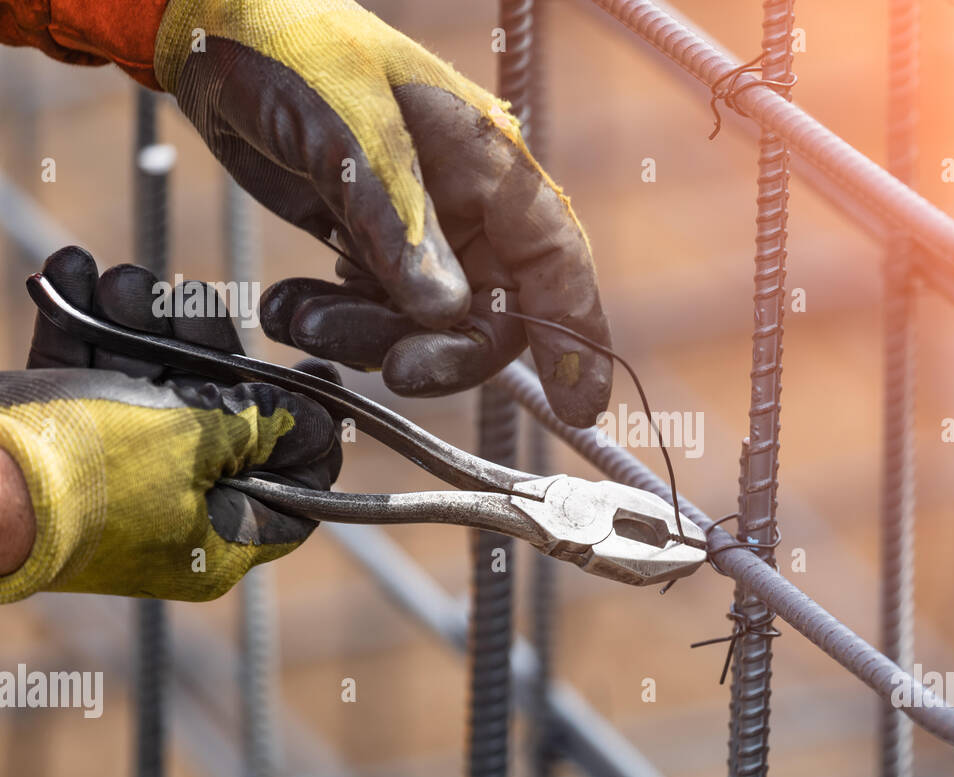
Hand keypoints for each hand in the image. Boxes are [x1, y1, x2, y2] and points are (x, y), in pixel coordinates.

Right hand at [0, 246, 341, 602]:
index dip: (311, 431)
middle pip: (220, 420)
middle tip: (191, 303)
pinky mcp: (58, 442)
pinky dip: (81, 327)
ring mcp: (111, 478)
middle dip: (205, 347)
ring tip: (123, 283)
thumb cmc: (79, 472)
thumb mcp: (190, 441)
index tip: (317, 371)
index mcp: (217, 537)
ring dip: (138, 323)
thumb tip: (317, 419)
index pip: (292, 490)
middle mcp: (170, 512)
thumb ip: (257, 423)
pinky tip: (72, 271)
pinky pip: (86, 379)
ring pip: (149, 386)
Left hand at [154, 0, 612, 426]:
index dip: (576, 337)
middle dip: (444, 353)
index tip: (580, 406)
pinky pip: (376, 315)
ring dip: (370, 338)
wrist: (217, 34)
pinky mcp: (371, 249)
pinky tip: (290, 304)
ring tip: (304, 316)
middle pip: (492, 315)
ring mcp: (420, 233)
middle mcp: (468, 208)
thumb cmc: (296, 54)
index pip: (556, 262)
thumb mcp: (350, 134)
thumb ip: (399, 227)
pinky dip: (335, 323)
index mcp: (489, 166)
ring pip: (428, 327)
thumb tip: (446, 313)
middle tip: (395, 371)